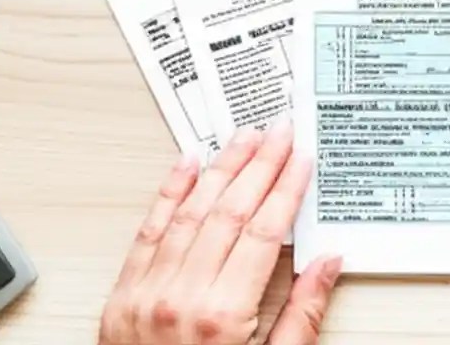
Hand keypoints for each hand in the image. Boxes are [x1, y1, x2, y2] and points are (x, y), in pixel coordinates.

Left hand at [100, 121, 341, 344]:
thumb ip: (302, 318)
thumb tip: (328, 265)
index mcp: (224, 317)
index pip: (264, 231)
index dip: (286, 188)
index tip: (301, 158)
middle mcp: (181, 298)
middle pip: (229, 211)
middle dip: (259, 164)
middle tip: (279, 131)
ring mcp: (145, 294)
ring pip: (189, 211)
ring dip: (219, 168)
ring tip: (242, 137)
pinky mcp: (120, 298)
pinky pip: (147, 232)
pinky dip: (167, 194)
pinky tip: (185, 166)